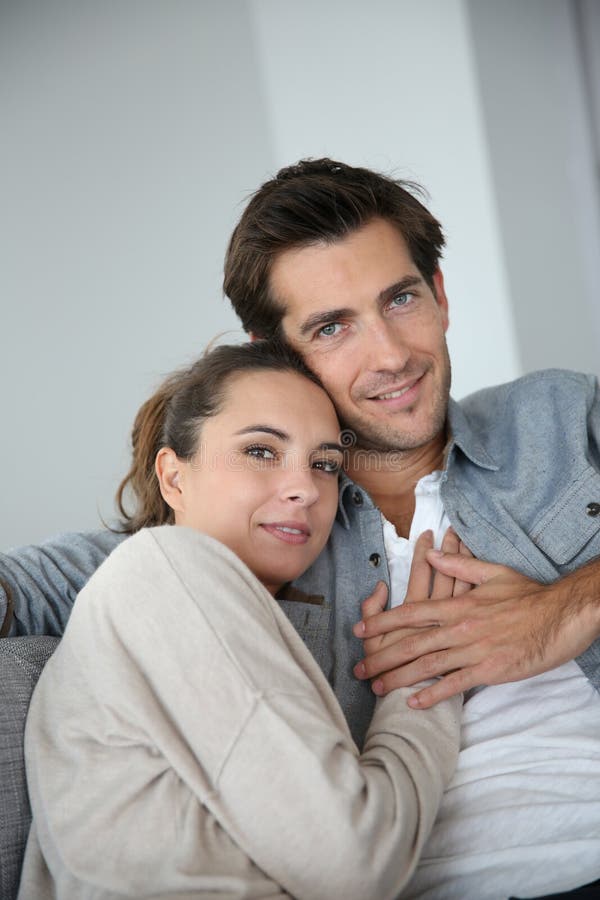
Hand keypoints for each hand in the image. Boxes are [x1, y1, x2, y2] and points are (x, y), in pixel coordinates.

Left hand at [354, 545, 599, 707]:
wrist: (561, 616)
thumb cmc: (529, 595)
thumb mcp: (493, 572)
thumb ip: (458, 564)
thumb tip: (431, 554)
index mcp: (459, 604)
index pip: (411, 612)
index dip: (382, 622)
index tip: (360, 631)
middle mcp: (461, 627)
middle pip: (412, 642)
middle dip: (381, 656)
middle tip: (358, 669)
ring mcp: (474, 650)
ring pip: (428, 665)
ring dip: (399, 677)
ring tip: (377, 688)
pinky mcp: (489, 670)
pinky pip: (455, 684)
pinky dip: (433, 694)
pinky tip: (414, 703)